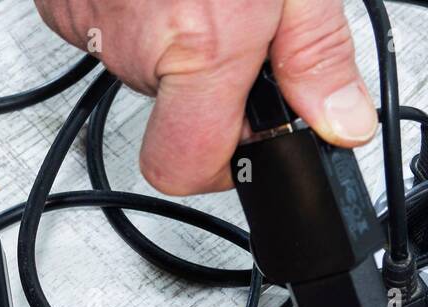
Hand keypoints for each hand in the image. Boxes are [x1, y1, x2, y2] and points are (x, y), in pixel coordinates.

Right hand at [36, 0, 378, 193]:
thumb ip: (318, 56)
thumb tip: (342, 125)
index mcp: (197, 44)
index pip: (182, 168)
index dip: (217, 169)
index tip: (245, 141)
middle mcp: (131, 41)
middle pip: (171, 112)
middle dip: (207, 83)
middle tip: (235, 22)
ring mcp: (85, 17)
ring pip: (138, 66)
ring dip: (170, 41)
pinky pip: (101, 28)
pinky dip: (131, 10)